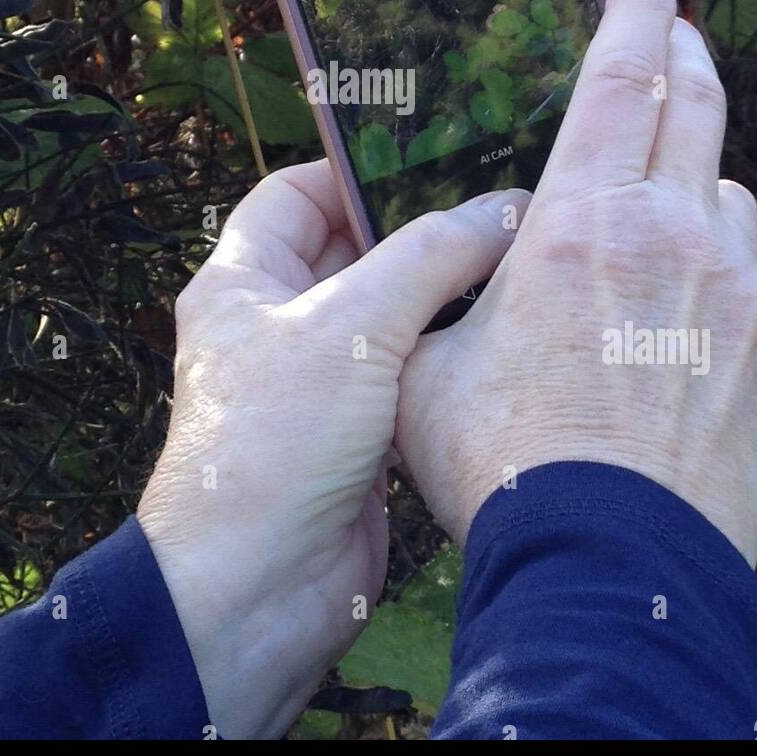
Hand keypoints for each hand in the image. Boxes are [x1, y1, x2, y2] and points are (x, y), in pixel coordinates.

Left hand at [137, 161, 520, 737]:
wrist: (256, 593)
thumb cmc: (274, 445)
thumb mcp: (353, 328)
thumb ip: (430, 258)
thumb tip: (503, 210)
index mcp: (243, 283)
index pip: (294, 195)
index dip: (353, 172)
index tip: (429, 162)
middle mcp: (275, 325)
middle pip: (350, 251)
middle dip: (416, 231)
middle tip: (493, 209)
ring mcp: (317, 382)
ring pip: (386, 315)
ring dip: (439, 295)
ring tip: (513, 261)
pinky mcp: (357, 435)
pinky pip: (407, 373)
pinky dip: (446, 354)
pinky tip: (499, 335)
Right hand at [397, 0, 756, 565]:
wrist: (614, 565)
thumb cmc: (507, 461)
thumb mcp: (426, 367)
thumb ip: (442, 299)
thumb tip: (453, 270)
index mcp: (582, 222)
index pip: (622, 76)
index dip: (638, 2)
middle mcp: (671, 234)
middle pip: (695, 103)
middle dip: (682, 48)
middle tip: (671, 25)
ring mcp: (730, 291)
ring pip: (724, 188)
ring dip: (695, 168)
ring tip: (658, 195)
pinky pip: (743, 267)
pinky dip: (714, 252)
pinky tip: (681, 296)